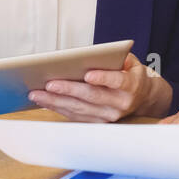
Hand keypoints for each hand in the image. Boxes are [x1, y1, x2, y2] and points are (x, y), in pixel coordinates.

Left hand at [29, 52, 170, 121]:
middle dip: (69, 90)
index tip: (88, 74)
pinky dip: (58, 109)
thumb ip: (116, 58)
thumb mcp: (130, 62)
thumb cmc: (129, 74)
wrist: (141, 97)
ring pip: (79, 109)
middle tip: (49, 84)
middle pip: (92, 97)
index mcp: (131, 85)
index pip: (117, 81)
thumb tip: (94, 55)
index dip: (103, 78)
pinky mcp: (98, 123)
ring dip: (56, 102)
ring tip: (37, 94)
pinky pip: (75, 116)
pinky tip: (44, 101)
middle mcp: (121, 104)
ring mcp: (109, 116)